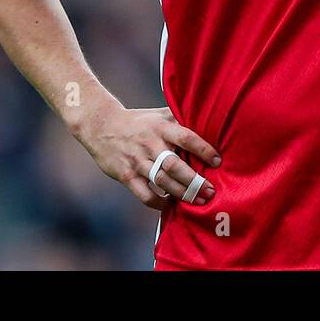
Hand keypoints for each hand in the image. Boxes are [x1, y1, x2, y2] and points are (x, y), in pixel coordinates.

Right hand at [75, 104, 220, 210]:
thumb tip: (207, 121)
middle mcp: (150, 144)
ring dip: (181, 194)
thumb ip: (179, 119)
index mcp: (161, 127)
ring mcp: (137, 161)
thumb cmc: (137, 122)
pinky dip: (158, 203)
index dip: (203, 149)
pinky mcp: (126, 175)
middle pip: (175, 165)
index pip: (186, 138)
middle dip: (195, 180)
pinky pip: (144, 194)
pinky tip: (170, 205)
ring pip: (162, 181)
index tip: (218, 161)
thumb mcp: (158, 115)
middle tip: (210, 191)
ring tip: (197, 201)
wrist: (101, 126)